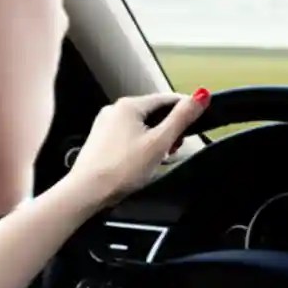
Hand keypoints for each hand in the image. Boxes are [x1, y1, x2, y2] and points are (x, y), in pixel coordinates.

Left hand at [64, 89, 208, 203]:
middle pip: (153, 112)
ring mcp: (105, 125)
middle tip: (176, 147)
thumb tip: (201, 95)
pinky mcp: (101, 141)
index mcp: (129, 105)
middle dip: (169, 129)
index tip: (198, 119)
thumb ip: (182, 118)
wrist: (86, 192)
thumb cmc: (120, 169)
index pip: (167, 99)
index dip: (186, 109)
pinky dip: (140, 145)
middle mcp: (114, 110)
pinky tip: (141, 162)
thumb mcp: (160, 143)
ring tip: (159, 158)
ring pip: (140, 125)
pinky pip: (128, 136)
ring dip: (155, 138)